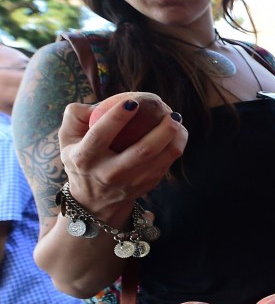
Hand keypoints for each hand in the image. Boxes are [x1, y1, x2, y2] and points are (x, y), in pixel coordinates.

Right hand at [59, 97, 186, 222]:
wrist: (94, 201)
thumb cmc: (81, 159)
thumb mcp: (67, 139)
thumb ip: (75, 116)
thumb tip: (96, 104)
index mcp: (85, 158)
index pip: (100, 135)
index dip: (116, 117)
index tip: (133, 102)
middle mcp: (108, 173)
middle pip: (143, 151)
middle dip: (163, 130)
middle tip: (171, 113)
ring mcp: (130, 183)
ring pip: (161, 159)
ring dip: (175, 138)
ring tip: (177, 120)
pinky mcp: (146, 186)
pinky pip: (166, 165)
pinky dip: (175, 147)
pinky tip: (177, 133)